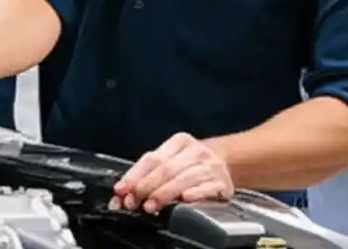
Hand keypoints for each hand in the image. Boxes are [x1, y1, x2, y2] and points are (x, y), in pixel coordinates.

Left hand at [111, 132, 233, 213]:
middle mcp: (196, 151)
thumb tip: (121, 192)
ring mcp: (211, 166)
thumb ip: (146, 174)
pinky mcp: (223, 183)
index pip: (152, 158)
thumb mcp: (170, 160)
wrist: (226, 161)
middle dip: (147, 187)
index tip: (122, 190)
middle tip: (134, 202)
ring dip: (165, 193)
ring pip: (184, 178)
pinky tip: (185, 199)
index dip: (135, 176)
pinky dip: (196, 193)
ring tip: (150, 206)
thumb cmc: (190, 164)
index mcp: (179, 142)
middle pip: (166, 169)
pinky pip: (208, 188)